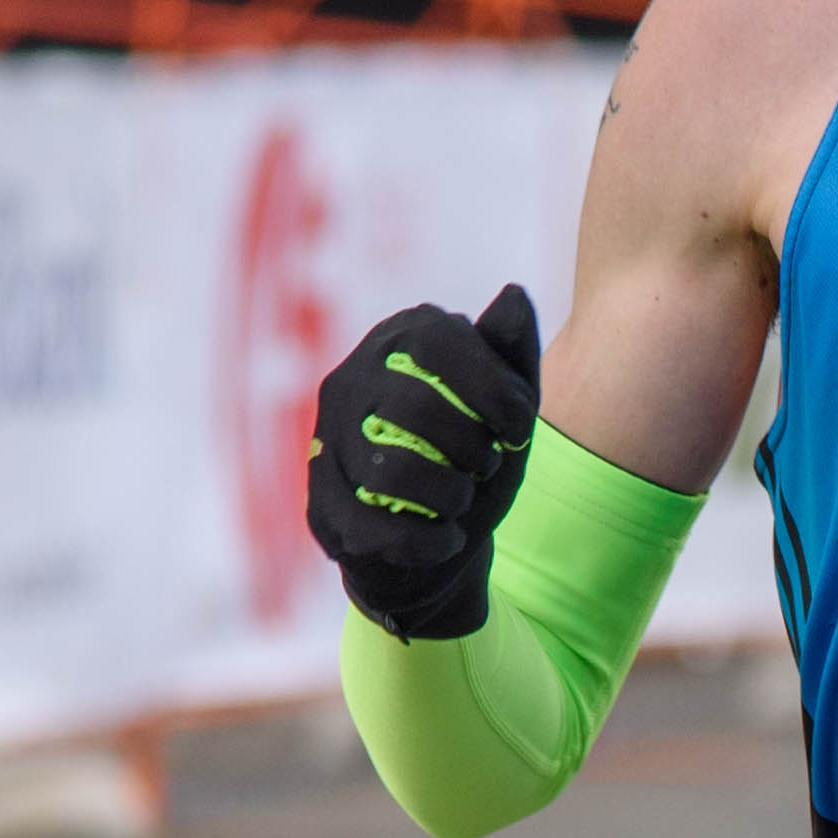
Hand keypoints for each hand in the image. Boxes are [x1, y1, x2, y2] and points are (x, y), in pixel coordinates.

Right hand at [306, 285, 540, 639]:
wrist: (439, 543)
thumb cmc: (477, 461)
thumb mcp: (511, 413)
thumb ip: (515, 357)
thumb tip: (514, 294)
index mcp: (400, 339)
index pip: (439, 340)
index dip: (492, 388)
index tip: (518, 428)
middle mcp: (351, 379)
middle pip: (413, 407)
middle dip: (472, 448)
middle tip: (486, 466)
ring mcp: (325, 441)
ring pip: (388, 470)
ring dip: (449, 497)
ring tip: (461, 500)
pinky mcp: (319, 505)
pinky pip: (372, 528)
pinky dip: (428, 542)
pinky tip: (445, 538)